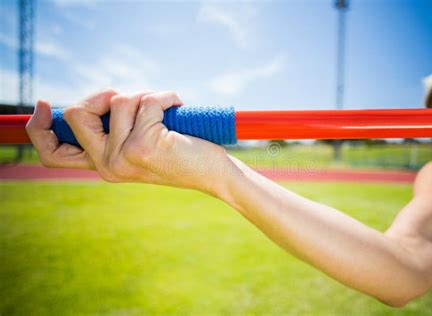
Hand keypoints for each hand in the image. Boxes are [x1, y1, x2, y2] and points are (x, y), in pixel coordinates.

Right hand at [26, 89, 237, 194]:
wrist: (212, 175)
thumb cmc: (178, 154)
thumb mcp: (138, 144)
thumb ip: (114, 129)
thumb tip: (98, 98)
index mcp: (102, 165)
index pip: (53, 153)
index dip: (39, 128)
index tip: (42, 104)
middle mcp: (107, 165)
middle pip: (77, 113)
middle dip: (104, 94)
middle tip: (133, 98)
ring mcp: (124, 156)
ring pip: (120, 99)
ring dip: (147, 95)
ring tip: (166, 110)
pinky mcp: (145, 144)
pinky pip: (149, 99)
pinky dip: (167, 95)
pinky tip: (180, 107)